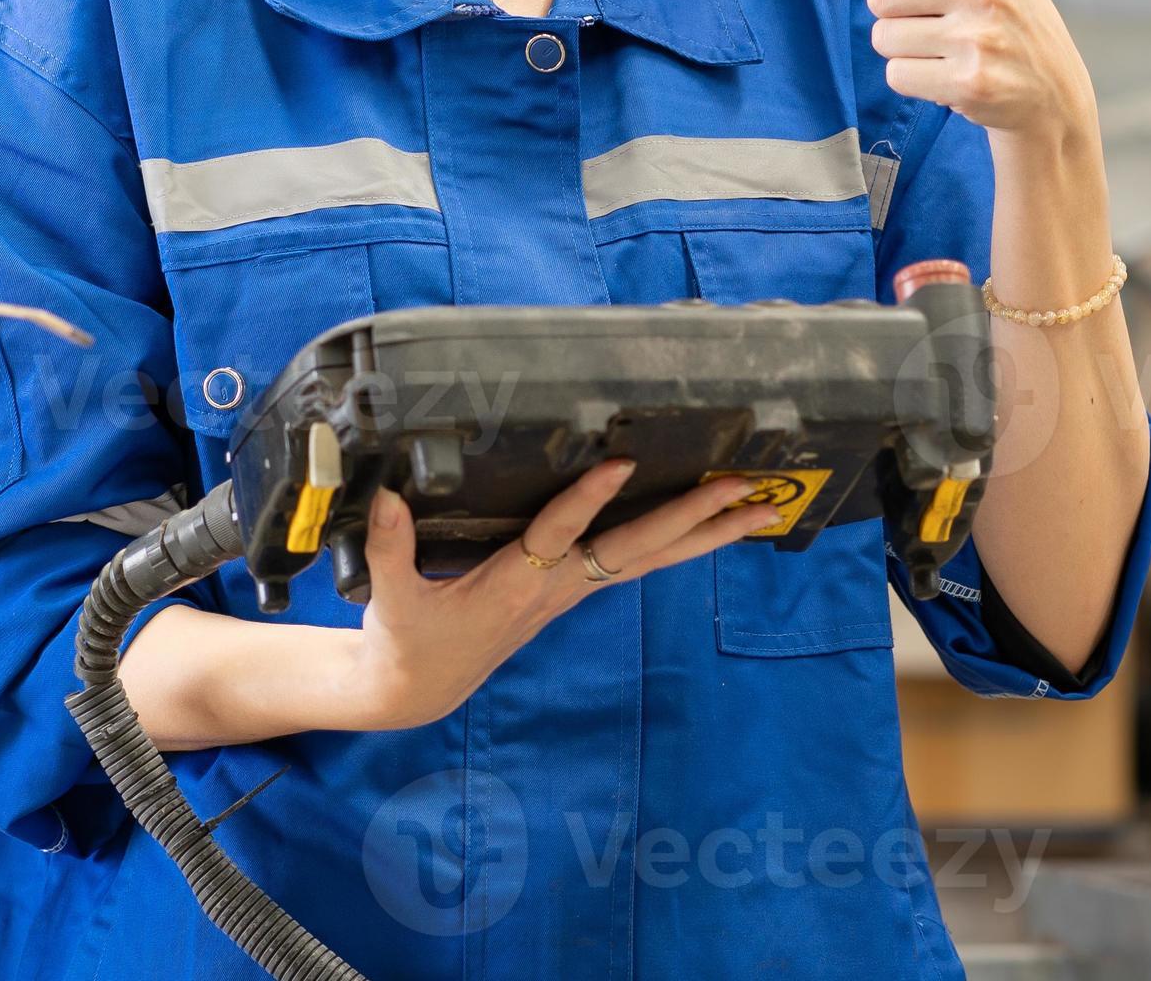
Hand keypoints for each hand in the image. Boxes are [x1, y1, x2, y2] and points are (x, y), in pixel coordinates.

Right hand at [338, 463, 769, 731]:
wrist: (418, 688)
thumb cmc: (405, 637)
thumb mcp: (391, 598)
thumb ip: (389, 547)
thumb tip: (387, 495)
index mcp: (512, 583)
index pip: (556, 532)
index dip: (587, 500)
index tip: (621, 463)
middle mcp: (555, 587)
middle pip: (634, 548)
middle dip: (690, 518)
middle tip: (744, 490)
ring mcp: (572, 591)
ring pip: (652, 558)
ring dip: (709, 533)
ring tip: (764, 507)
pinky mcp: (575, 591)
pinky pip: (640, 562)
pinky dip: (682, 541)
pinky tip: (716, 526)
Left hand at [867, 0, 1099, 155]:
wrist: (1054, 98)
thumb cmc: (1014, 9)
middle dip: (903, 17)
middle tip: (946, 26)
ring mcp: (980, 36)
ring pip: (884, 38)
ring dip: (911, 53)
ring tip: (954, 53)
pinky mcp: (972, 83)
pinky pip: (898, 76)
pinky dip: (921, 86)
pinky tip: (958, 81)